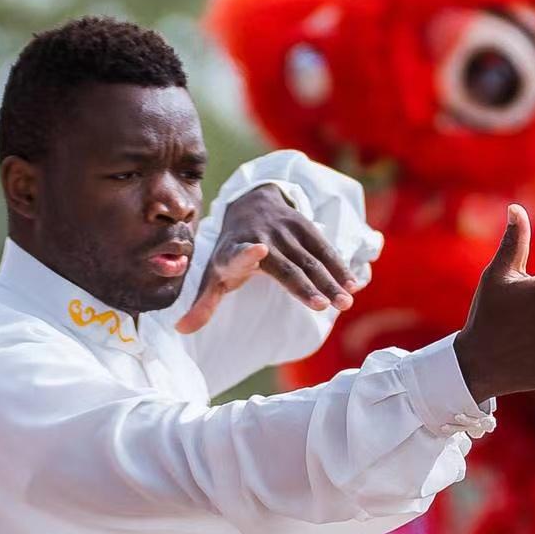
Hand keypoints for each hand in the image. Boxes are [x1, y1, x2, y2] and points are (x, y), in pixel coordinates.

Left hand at [175, 185, 363, 333]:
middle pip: (287, 266)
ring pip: (310, 258)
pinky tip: (353, 285)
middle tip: (323, 306)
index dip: (247, 254)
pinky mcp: (304, 225)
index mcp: (234, 251)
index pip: (239, 254)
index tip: (258, 251)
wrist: (248, 203)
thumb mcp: (214, 273)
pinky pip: (324, 248)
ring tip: (345, 302)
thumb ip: (203, 303)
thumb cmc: (230, 250)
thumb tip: (181, 330)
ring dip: (330, 280)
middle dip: (305, 285)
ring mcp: (285, 230)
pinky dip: (339, 266)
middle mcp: (261, 238)